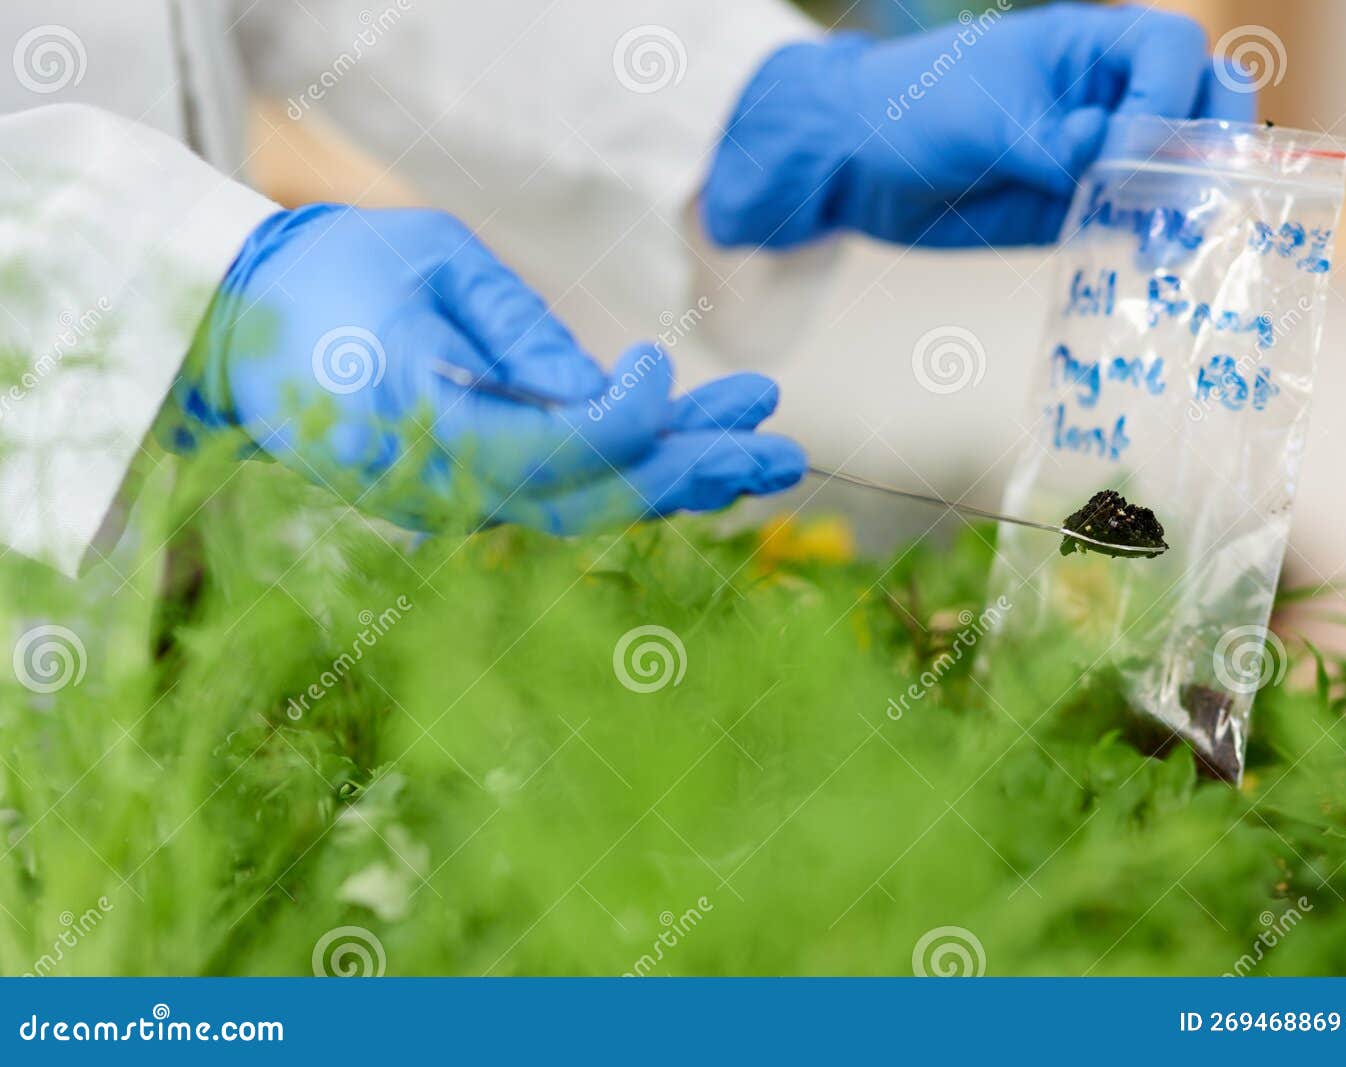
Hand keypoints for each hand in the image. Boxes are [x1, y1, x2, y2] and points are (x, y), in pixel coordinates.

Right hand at [168, 204, 804, 532]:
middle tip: (783, 452)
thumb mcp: (426, 263)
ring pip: (581, 509)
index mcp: (418, 426)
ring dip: (675, 480)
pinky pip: (558, 498)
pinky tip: (695, 456)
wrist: (237, 325)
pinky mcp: (460, 490)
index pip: (550, 454)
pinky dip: (629, 478)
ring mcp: (447, 499)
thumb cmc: (328, 270)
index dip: (624, 419)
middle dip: (689, 471)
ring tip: (764, 456)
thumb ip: (516, 332)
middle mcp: (438, 484)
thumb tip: (605, 388)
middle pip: (587, 499)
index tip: (661, 365)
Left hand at [702, 3, 1253, 248]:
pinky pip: (1135, 221)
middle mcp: (1108, 96)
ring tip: (1165, 246)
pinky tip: (1147, 264)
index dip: (1171, 98)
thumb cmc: (913, 109)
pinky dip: (1151, 240)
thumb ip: (1052, 142)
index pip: (1173, 52)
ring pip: (1180, 168)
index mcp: (1090, 45)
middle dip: (1212, 145)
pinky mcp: (1079, 208)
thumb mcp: (983, 119)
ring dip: (1188, 203)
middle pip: (1204, 102)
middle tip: (1189, 197)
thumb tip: (1113, 154)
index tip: (1128, 151)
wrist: (859, 166)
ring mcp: (1100, 154)